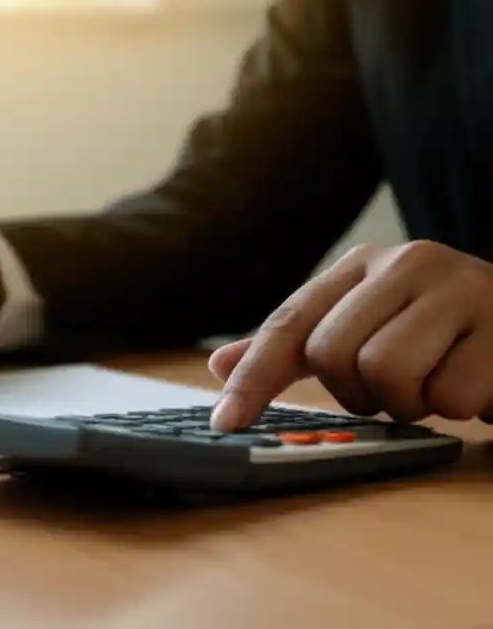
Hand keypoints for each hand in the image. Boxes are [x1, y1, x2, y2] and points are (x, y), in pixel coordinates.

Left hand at [208, 241, 492, 430]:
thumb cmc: (440, 332)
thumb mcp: (363, 326)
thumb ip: (294, 347)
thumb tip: (220, 366)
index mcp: (362, 266)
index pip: (289, 323)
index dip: (254, 377)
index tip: (226, 422)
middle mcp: (408, 263)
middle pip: (333, 352)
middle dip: (356, 392)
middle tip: (390, 390)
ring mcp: (461, 289)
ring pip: (388, 372)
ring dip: (409, 402)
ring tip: (436, 383)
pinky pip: (451, 394)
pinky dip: (459, 407)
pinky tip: (478, 384)